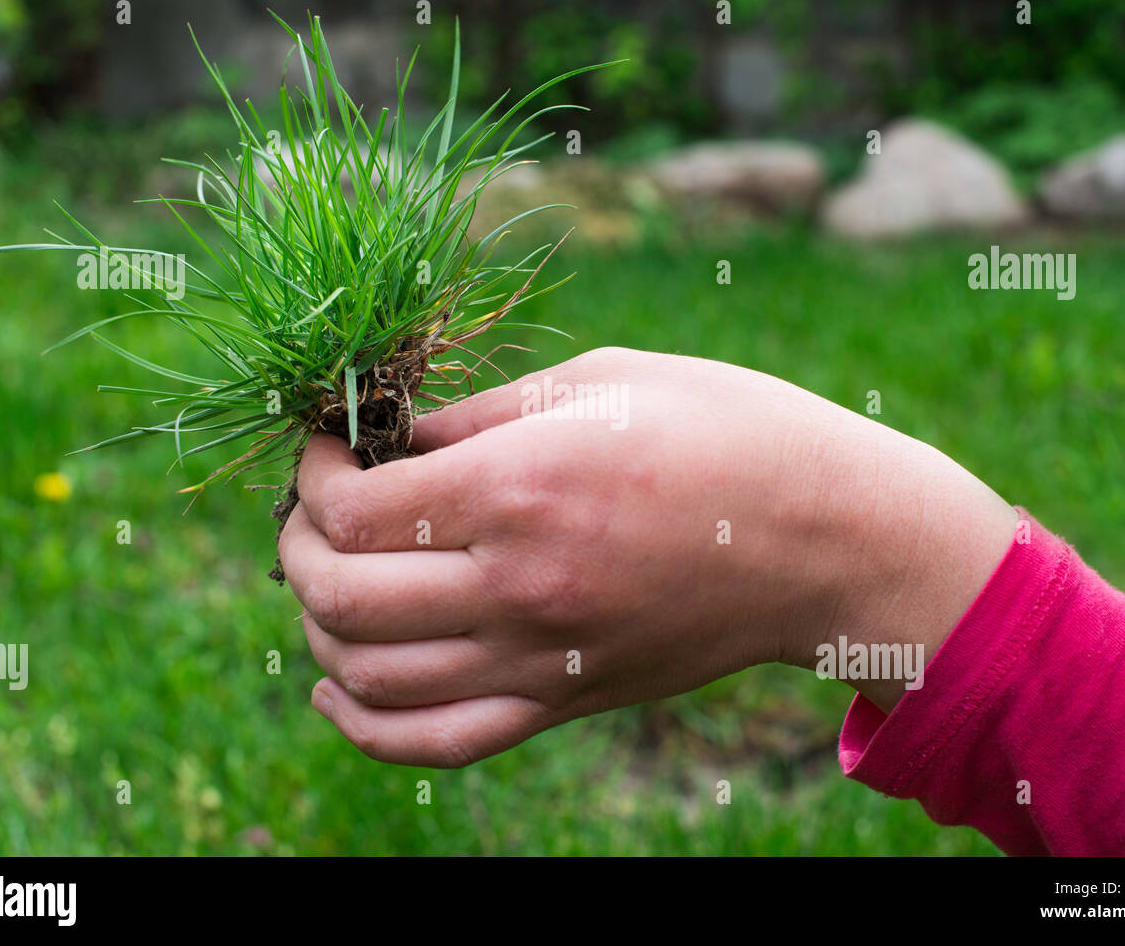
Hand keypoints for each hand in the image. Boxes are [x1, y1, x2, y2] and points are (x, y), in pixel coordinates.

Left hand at [279, 347, 1016, 765]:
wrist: (828, 539)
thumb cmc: (728, 432)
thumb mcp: (603, 381)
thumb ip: (481, 414)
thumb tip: (391, 437)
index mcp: (522, 488)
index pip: (352, 512)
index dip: (314, 474)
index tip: (331, 444)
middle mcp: (518, 586)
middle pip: (338, 596)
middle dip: (296, 546)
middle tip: (314, 506)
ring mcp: (541, 658)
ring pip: (368, 676)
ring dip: (317, 624)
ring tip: (330, 574)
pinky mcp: (565, 700)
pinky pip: (436, 743)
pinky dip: (363, 725)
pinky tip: (336, 685)